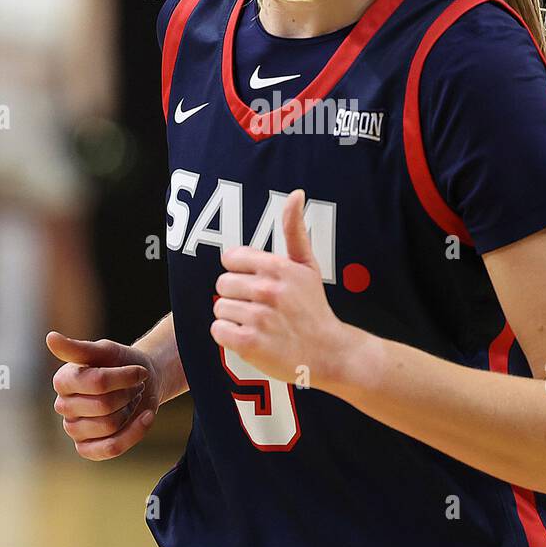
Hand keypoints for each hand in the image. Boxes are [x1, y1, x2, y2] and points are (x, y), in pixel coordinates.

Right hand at [46, 332, 158, 459]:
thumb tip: (50, 338)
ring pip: (109, 426)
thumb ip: (78, 348)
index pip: (97, 383)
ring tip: (131, 399)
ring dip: (130, 411)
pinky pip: (111, 448)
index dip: (124, 377)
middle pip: (104, 406)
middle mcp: (63, 406)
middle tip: (134, 385)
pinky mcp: (87, 449)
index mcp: (63, 380)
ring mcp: (73, 429)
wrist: (141, 382)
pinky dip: (134, 433)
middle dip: (128, 394)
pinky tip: (146, 417)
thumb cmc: (120, 363)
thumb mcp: (105, 351)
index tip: (139, 371)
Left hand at [210, 188, 345, 386]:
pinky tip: (250, 337)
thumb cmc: (313, 308)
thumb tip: (296, 193)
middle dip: (236, 296)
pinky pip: (218, 330)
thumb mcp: (307, 265)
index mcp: (278, 267)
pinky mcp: (249, 342)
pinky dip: (229, 336)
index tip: (256, 285)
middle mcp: (268, 290)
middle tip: (259, 308)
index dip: (241, 273)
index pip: (231, 259)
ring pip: (219, 308)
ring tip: (257, 324)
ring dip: (233, 318)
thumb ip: (295, 229)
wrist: (328, 352)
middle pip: (222, 284)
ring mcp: (258, 317)